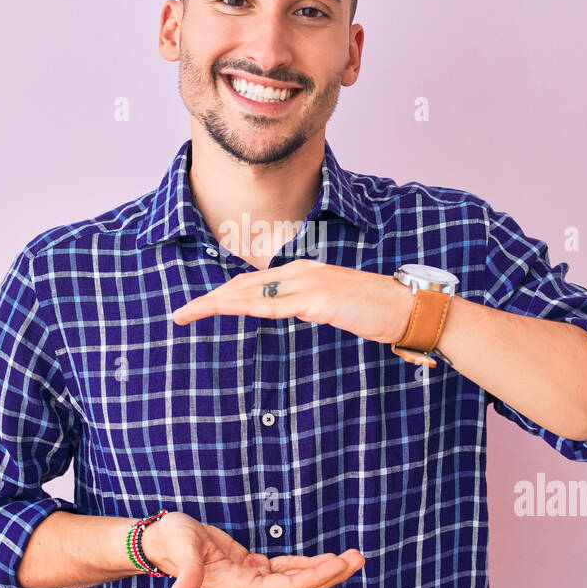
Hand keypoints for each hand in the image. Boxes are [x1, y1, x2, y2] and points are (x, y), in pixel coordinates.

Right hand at [139, 511, 365, 587]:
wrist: (163, 541)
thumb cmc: (173, 540)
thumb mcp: (182, 548)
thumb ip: (188, 572)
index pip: (285, 587)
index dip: (313, 576)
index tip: (338, 564)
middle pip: (299, 587)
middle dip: (330, 574)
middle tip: (359, 558)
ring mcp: (252, 583)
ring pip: (298, 581)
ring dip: (326, 570)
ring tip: (353, 557)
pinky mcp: (253, 571)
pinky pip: (288, 571)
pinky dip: (309, 565)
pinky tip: (329, 559)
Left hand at [170, 258, 411, 345]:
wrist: (407, 308)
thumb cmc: (375, 311)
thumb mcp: (335, 307)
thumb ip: (311, 307)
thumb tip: (295, 313)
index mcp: (303, 273)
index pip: (252, 284)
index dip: (222, 295)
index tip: (198, 308)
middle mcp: (301, 273)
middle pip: (243, 285)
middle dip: (208, 300)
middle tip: (179, 315)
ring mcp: (309, 284)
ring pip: (251, 293)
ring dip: (216, 303)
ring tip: (188, 314)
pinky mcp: (319, 300)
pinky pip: (274, 305)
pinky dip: (245, 307)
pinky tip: (225, 311)